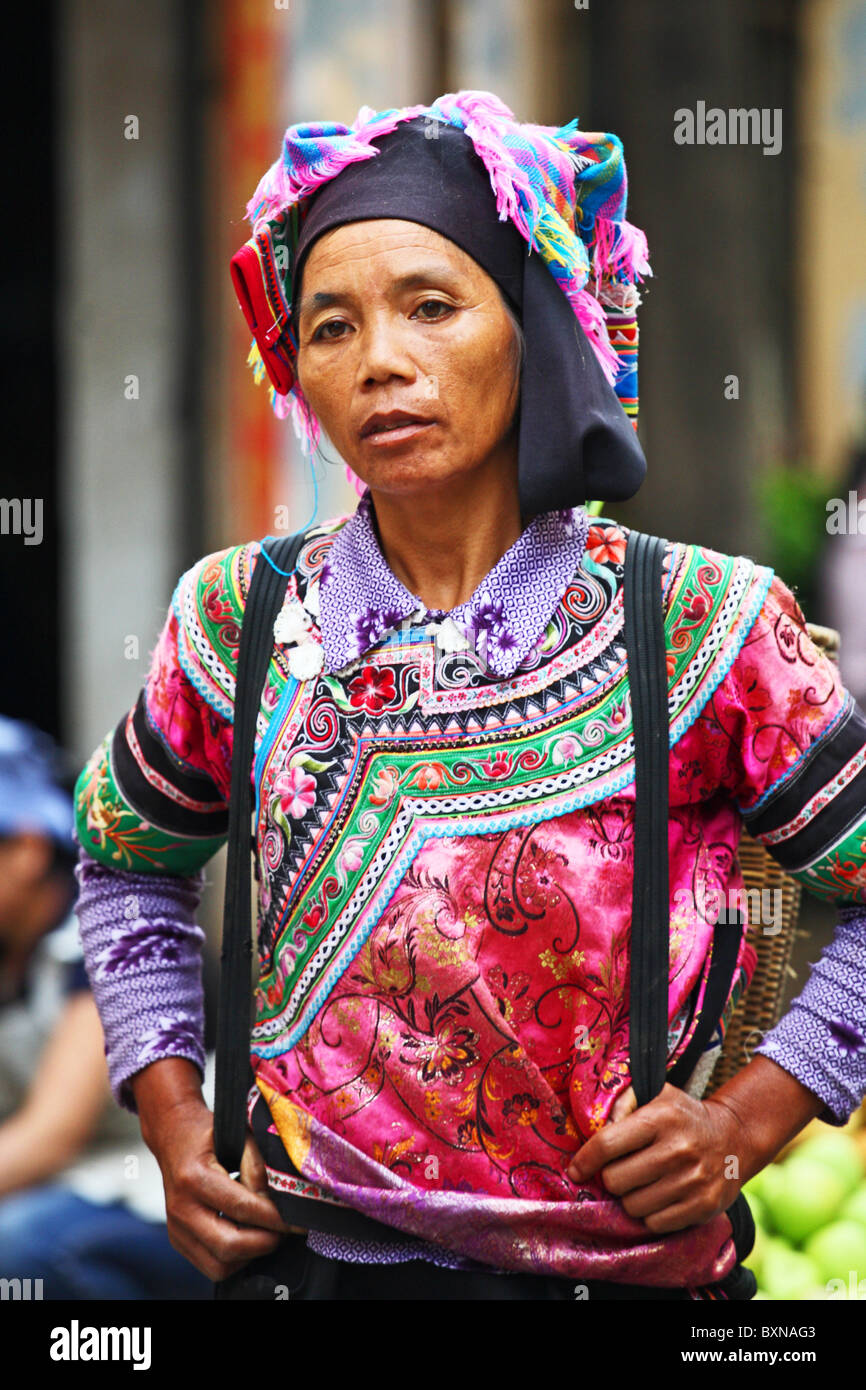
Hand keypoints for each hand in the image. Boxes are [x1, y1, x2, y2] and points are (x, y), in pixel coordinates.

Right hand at [140, 1087, 303, 1282]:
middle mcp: (180, 1207)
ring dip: (251, 1255)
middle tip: (285, 1230)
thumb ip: (257, 1164)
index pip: (241, 1208)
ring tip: (267, 1233)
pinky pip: (211, 1266)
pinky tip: (249, 1237)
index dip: (275, 1218)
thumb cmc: (208, 1134)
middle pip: (228, 1245)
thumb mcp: (237, 1134)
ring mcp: (176, 1228)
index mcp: (193, 1177)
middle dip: (264, 1242)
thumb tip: (276, 1197)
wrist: (173, 1137)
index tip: (298, 1220)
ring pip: (220, 1265)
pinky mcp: (178, 1241)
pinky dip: (236, 1259)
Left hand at [566, 1083, 746, 1233]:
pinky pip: (655, 1223)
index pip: (607, 1144)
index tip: (576, 1170)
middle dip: (611, 1177)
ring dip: (630, 1197)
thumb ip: (622, 1104)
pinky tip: (659, 1197)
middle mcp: (678, 1149)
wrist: (734, 1138)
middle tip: (622, 1171)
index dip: (585, 1160)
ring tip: (643, 1183)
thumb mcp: (656, 1095)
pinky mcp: (703, 1206)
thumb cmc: (683, 1116)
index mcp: (661, 1118)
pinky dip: (650, 1214)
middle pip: (615, 1180)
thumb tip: (595, 1128)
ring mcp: (692, 1181)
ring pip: (632, 1206)